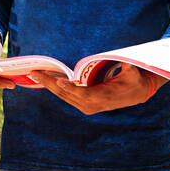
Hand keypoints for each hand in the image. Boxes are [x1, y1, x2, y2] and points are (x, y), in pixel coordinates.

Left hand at [30, 63, 161, 115]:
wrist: (134, 93)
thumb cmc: (133, 80)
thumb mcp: (133, 73)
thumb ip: (129, 68)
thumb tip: (127, 63)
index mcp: (103, 97)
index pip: (84, 94)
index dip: (71, 88)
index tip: (59, 81)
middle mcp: (92, 104)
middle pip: (67, 94)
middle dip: (50, 83)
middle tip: (35, 73)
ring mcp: (86, 106)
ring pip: (63, 95)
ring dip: (49, 84)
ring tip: (35, 74)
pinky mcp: (82, 104)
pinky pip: (66, 95)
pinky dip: (55, 87)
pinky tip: (45, 79)